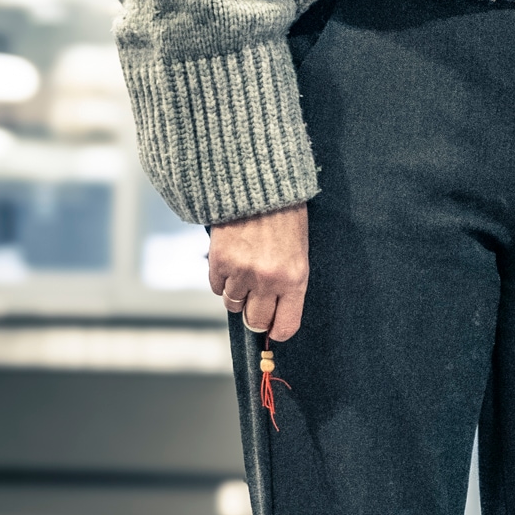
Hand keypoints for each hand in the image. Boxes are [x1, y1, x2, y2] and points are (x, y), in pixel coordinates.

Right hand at [208, 204, 309, 341]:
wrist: (260, 183)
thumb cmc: (285, 215)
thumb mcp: (298, 251)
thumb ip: (288, 283)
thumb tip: (275, 312)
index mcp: (295, 278)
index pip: (286, 325)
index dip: (277, 331)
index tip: (273, 330)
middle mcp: (268, 280)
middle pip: (255, 321)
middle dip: (255, 316)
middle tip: (255, 304)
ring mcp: (241, 272)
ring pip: (233, 304)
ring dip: (237, 294)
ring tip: (244, 272)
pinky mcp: (219, 261)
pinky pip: (216, 287)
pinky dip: (222, 279)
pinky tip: (231, 261)